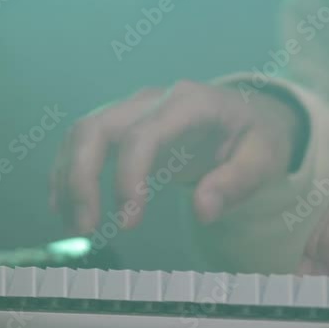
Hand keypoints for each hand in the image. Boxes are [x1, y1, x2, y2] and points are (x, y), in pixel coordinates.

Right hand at [50, 80, 305, 234]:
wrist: (251, 114)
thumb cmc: (257, 137)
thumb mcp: (264, 159)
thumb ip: (235, 183)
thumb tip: (203, 210)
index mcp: (190, 103)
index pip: (143, 135)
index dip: (127, 178)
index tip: (128, 223)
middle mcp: (153, 99)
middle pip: (97, 127)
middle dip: (81, 178)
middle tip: (86, 228)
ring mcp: (133, 108)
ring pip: (82, 133)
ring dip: (68, 178)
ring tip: (77, 226)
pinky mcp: (122, 123)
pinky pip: (83, 141)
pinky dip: (67, 172)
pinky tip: (65, 207)